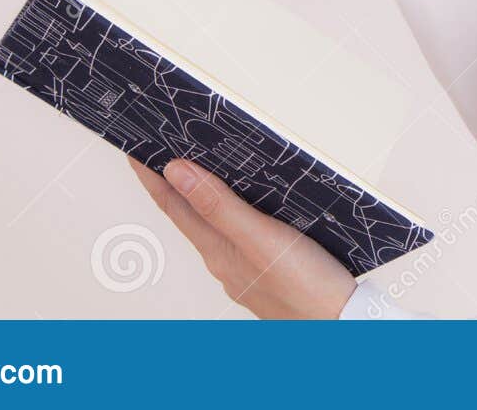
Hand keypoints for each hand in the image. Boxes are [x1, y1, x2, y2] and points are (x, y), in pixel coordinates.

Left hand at [129, 155, 355, 318]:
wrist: (340, 326)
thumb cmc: (305, 288)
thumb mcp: (260, 239)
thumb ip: (218, 206)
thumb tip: (176, 172)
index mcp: (218, 250)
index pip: (174, 205)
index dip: (152, 175)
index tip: (136, 149)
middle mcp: (225, 260)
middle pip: (189, 214)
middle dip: (174, 182)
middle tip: (162, 151)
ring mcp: (245, 268)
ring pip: (215, 225)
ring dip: (203, 196)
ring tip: (198, 171)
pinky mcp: (268, 270)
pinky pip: (239, 234)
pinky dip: (232, 212)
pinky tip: (246, 206)